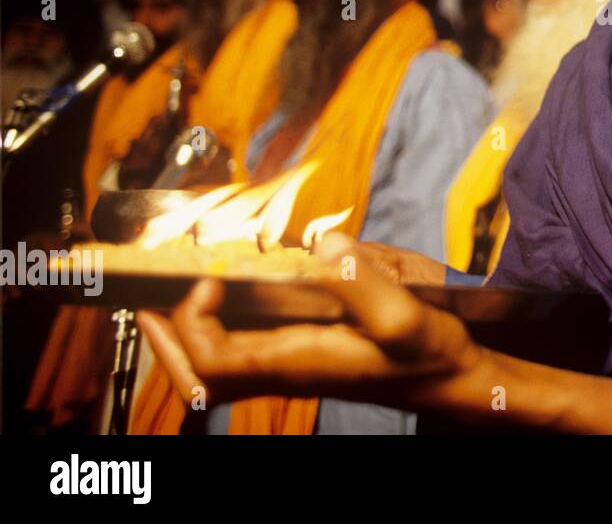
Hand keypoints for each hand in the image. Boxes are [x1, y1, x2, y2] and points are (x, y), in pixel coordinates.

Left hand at [138, 233, 478, 409]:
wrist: (453, 380)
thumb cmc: (430, 356)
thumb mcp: (406, 316)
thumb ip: (363, 279)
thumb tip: (322, 243)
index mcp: (300, 362)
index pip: (214, 359)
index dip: (193, 321)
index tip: (207, 277)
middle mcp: (286, 370)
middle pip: (199, 376)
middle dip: (166, 337)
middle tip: (147, 294)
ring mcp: (291, 367)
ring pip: (213, 369)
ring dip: (184, 334)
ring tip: (171, 292)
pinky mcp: (302, 358)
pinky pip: (238, 354)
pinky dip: (215, 328)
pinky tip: (224, 296)